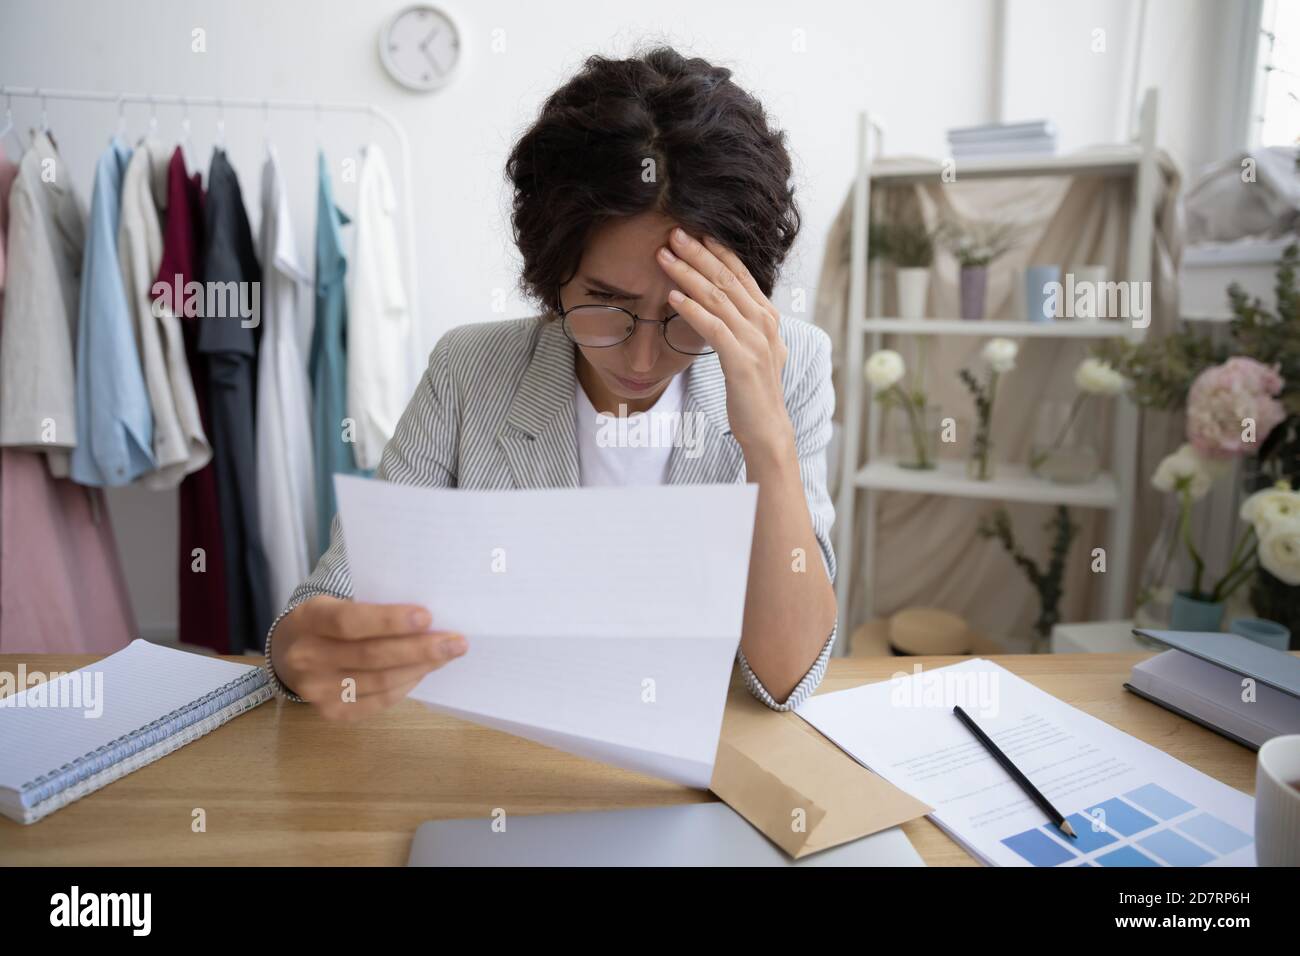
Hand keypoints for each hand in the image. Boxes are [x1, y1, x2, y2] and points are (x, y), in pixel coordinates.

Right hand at [271, 595, 466, 720]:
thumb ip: (371, 608)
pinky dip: (406, 686)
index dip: (390, 620)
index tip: (427, 616)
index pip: (350, 622)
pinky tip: (423, 671)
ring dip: (420, 668)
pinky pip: (378, 701)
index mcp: (309, 620)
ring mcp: (317, 690)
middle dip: (420, 649)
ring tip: (447, 654)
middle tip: (456, 642)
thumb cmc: (326, 620)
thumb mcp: (335, 602)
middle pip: (371, 656)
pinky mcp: (331, 712)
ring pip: (379, 681)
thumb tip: (427, 618)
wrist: (287, 651)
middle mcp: (307, 657)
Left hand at [656, 228, 793, 459]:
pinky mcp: (742, 360)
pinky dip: (691, 309)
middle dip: (698, 253)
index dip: (717, 251)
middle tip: (672, 233)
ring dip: (688, 274)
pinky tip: (672, 297)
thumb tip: (725, 307)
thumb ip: (744, 326)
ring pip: (717, 298)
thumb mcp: (754, 351)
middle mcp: (764, 324)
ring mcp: (755, 341)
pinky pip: (713, 327)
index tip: (694, 232)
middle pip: (726, 279)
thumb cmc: (754, 392)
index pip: (741, 275)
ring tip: (663, 257)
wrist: (767, 429)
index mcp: (767, 318)